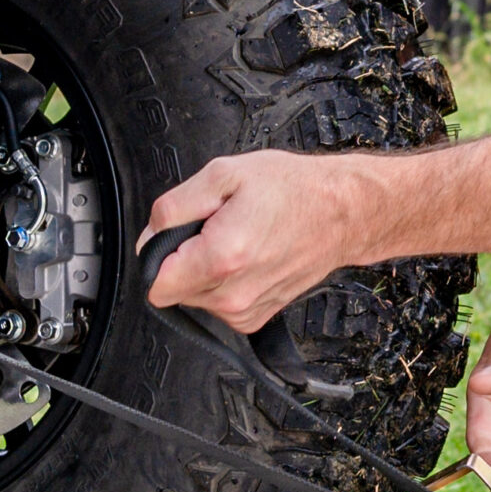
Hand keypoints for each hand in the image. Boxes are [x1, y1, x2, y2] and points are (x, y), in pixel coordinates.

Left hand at [138, 151, 374, 332]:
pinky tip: (247, 255)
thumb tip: (149, 236)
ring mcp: (245, 310)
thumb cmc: (292, 190)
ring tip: (234, 237)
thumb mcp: (224, 174)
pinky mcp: (255, 316)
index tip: (178, 235)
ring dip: (204, 269)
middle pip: (174, 289)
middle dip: (183, 258)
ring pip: (194, 297)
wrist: (341, 212)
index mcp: (222, 259)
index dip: (158, 254)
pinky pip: (217, 303)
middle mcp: (233, 294)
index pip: (155, 284)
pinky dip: (224, 281)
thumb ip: (174, 207)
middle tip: (214, 227)